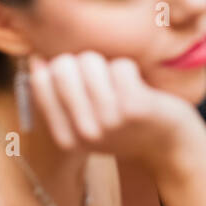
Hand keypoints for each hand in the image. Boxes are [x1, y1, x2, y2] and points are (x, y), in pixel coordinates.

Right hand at [27, 52, 205, 174]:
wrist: (169, 146)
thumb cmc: (125, 126)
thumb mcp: (86, 122)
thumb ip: (59, 96)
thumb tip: (36, 59)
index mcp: (66, 137)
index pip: (39, 81)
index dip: (56, 66)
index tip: (77, 78)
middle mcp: (84, 132)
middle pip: (62, 67)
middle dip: (82, 63)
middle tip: (102, 80)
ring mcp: (109, 120)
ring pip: (90, 61)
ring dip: (107, 66)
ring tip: (120, 85)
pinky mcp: (134, 107)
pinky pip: (119, 65)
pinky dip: (129, 69)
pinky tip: (138, 87)